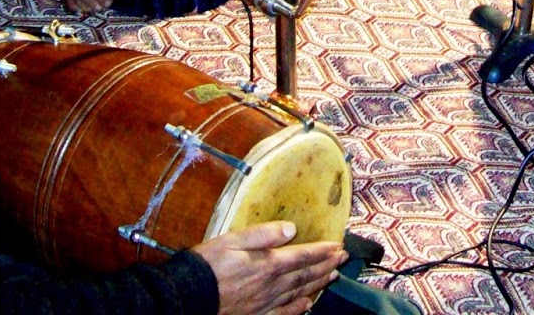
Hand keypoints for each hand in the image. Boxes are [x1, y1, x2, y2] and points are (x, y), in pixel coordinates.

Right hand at [192, 222, 347, 314]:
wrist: (191, 295)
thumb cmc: (209, 263)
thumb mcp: (234, 239)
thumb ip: (264, 234)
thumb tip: (291, 228)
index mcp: (268, 263)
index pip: (302, 255)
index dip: (321, 251)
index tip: (337, 245)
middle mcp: (272, 285)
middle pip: (305, 275)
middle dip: (326, 265)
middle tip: (342, 258)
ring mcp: (266, 302)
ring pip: (298, 293)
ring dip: (318, 284)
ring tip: (333, 276)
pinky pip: (283, 313)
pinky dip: (298, 309)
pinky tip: (307, 306)